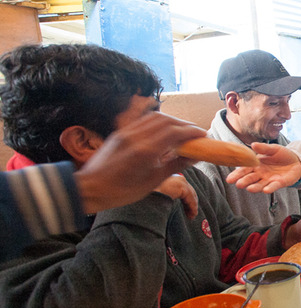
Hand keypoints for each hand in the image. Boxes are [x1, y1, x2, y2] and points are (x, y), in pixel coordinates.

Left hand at [75, 112, 204, 212]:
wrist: (90, 188)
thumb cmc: (122, 191)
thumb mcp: (153, 181)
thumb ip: (175, 165)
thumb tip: (194, 157)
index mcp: (146, 151)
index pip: (174, 132)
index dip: (191, 131)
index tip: (203, 135)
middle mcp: (136, 137)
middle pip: (166, 120)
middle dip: (184, 124)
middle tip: (195, 132)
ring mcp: (126, 132)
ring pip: (154, 117)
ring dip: (171, 120)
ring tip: (181, 129)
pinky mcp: (120, 132)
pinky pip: (142, 120)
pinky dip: (157, 121)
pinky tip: (163, 128)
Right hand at [226, 143, 300, 193]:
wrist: (296, 161)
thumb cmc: (282, 155)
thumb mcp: (273, 149)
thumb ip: (264, 148)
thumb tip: (253, 144)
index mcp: (256, 165)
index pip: (244, 170)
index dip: (237, 174)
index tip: (229, 179)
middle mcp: (260, 174)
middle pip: (250, 178)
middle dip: (244, 181)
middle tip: (238, 184)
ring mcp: (269, 179)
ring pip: (260, 184)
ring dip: (255, 187)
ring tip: (249, 189)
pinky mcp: (279, 183)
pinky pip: (273, 186)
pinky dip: (269, 188)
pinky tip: (265, 190)